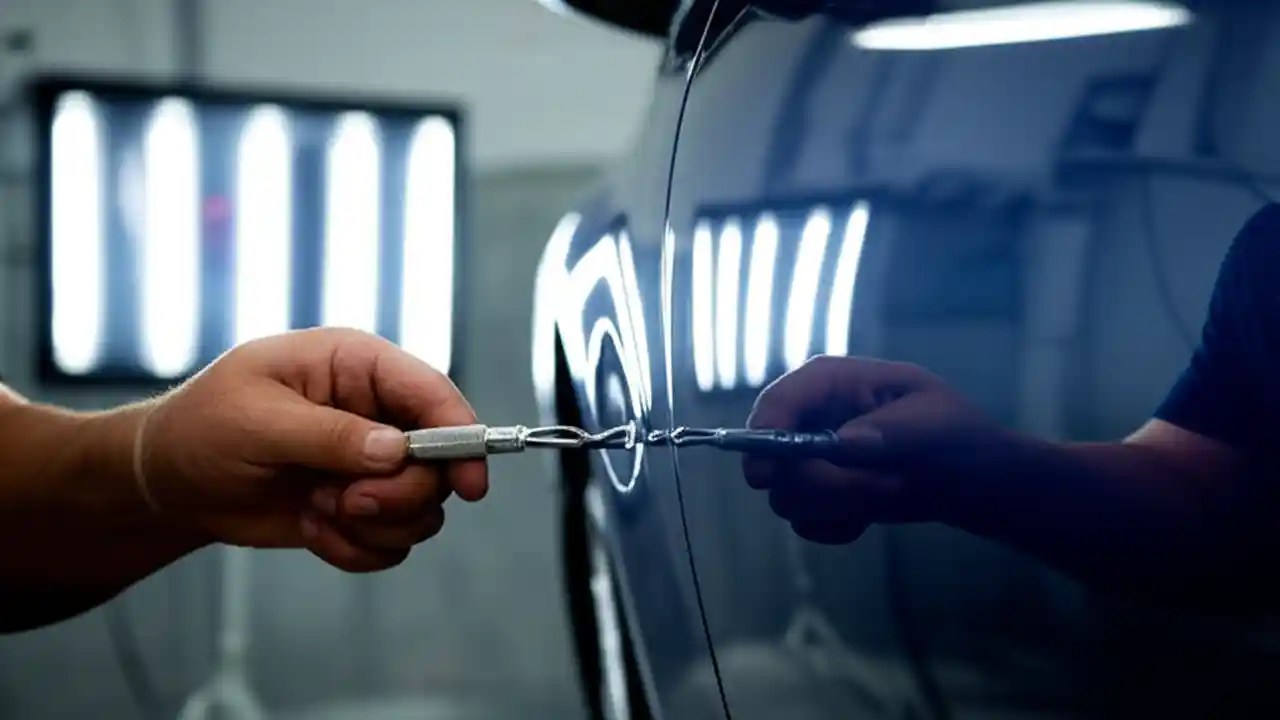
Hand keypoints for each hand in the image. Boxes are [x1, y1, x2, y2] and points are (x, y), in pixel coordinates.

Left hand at [139, 328, 486, 571]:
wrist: (169, 482)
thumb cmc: (201, 429)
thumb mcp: (255, 421)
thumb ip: (327, 434)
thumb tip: (393, 451)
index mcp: (356, 366)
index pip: (431, 393)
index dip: (461, 436)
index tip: (468, 484)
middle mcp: (376, 412)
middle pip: (438, 461)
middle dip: (399, 494)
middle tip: (348, 502)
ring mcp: (372, 462)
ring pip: (423, 508)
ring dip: (374, 525)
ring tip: (319, 510)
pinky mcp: (361, 506)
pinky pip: (393, 542)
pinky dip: (357, 548)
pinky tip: (314, 528)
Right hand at [744, 355, 1004, 544]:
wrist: (968, 478)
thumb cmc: (954, 434)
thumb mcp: (935, 424)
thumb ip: (891, 431)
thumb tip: (842, 444)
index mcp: (832, 382)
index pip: (780, 400)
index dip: (765, 433)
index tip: (767, 474)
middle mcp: (809, 418)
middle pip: (773, 460)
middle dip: (827, 485)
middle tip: (884, 485)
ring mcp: (806, 460)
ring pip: (788, 497)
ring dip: (843, 506)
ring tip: (892, 491)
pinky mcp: (813, 496)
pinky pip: (805, 523)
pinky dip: (841, 526)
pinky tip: (872, 514)